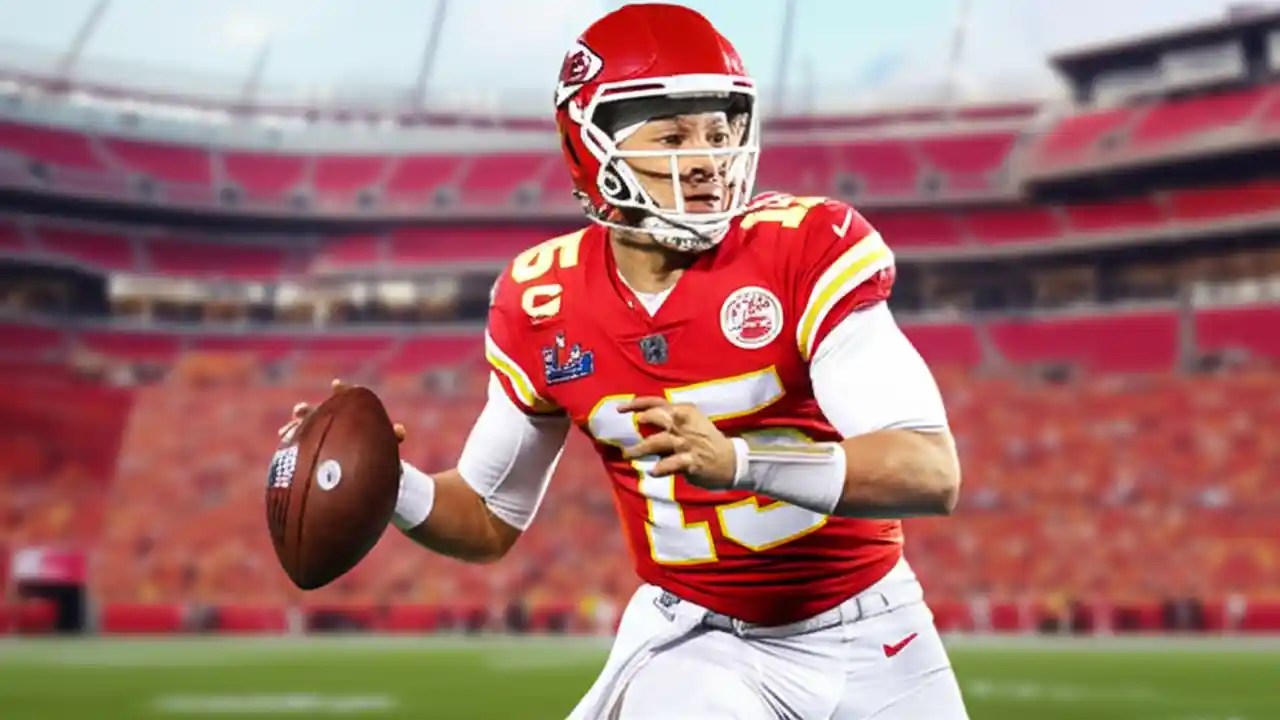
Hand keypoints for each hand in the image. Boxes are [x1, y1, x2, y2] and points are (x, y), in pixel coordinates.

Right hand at [277, 378, 406, 444]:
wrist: (363, 464)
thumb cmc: (375, 447)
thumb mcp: (385, 441)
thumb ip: (392, 435)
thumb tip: (400, 430)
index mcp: (350, 412)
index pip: (345, 397)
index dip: (342, 391)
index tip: (336, 384)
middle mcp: (332, 418)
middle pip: (318, 412)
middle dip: (309, 411)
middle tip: (299, 409)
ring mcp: (320, 430)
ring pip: (305, 425)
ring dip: (296, 425)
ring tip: (287, 430)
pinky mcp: (311, 444)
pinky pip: (299, 440)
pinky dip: (291, 437)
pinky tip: (283, 438)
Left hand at [618, 397, 736, 489]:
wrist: (731, 460)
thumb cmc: (705, 440)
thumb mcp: (690, 423)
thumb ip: (668, 421)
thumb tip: (641, 423)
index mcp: (685, 411)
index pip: (657, 402)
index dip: (636, 404)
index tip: (620, 409)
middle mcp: (685, 425)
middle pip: (657, 418)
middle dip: (641, 422)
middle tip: (628, 431)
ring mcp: (688, 443)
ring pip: (658, 441)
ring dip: (640, 448)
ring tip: (628, 454)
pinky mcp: (692, 462)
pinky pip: (672, 464)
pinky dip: (661, 468)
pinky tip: (653, 472)